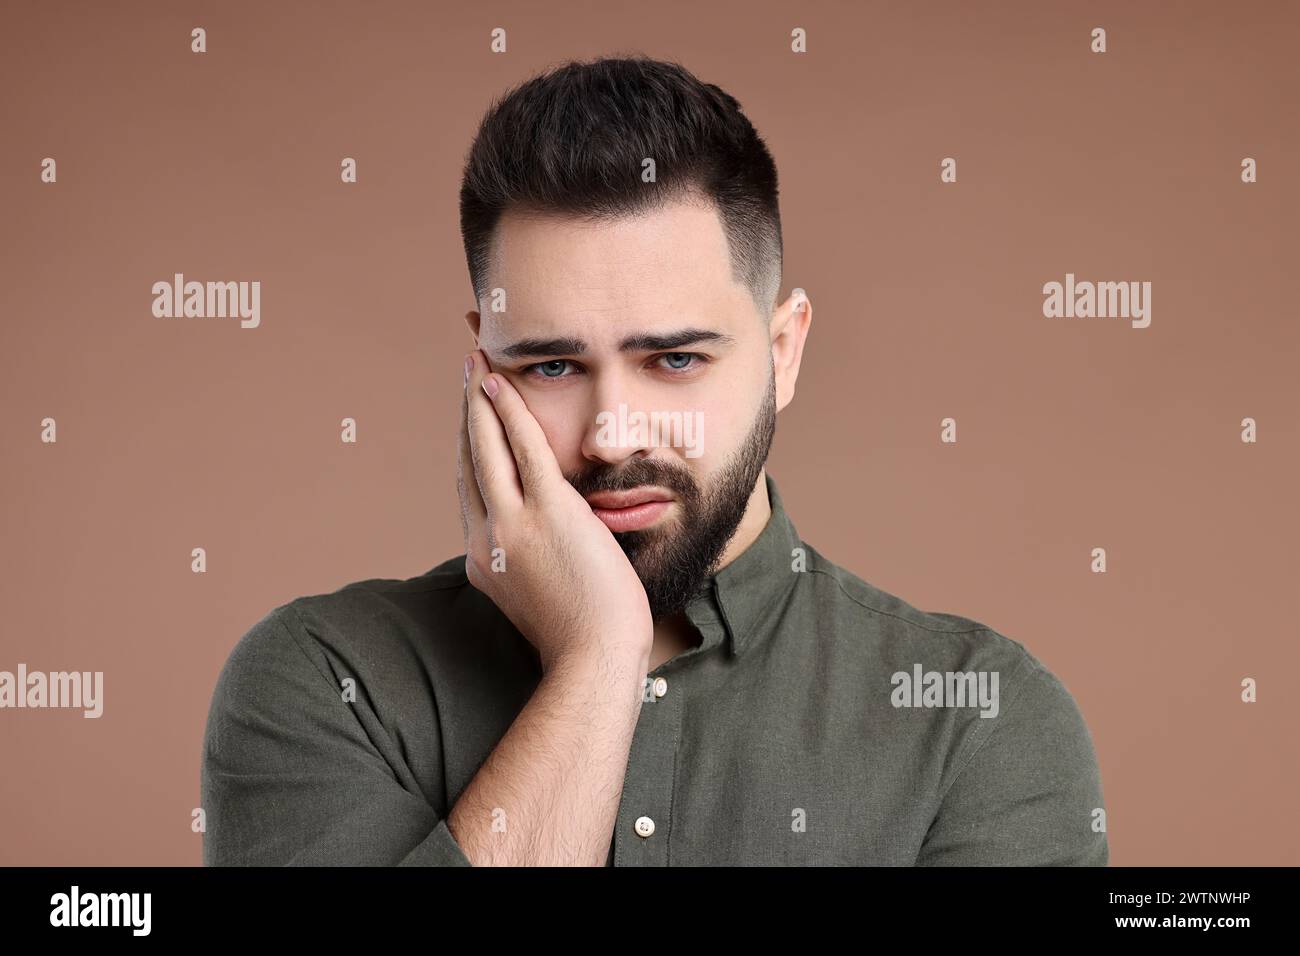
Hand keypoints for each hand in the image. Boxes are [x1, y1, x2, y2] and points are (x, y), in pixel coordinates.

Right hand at [457, 349, 653, 673]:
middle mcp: (486, 537)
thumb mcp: (540, 597)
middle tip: (466, 374)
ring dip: (478, 400)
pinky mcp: (546, 513)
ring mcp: (511, 524)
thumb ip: (532, 564)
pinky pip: (522, 448)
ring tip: (476, 364)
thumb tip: (546, 548)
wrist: (593, 659)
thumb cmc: (583, 637)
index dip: (468, 448)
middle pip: (468, 461)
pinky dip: (508, 411)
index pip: (471, 490)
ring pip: (484, 447)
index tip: (470, 418)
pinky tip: (500, 383)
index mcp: (484, 558)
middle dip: (467, 413)